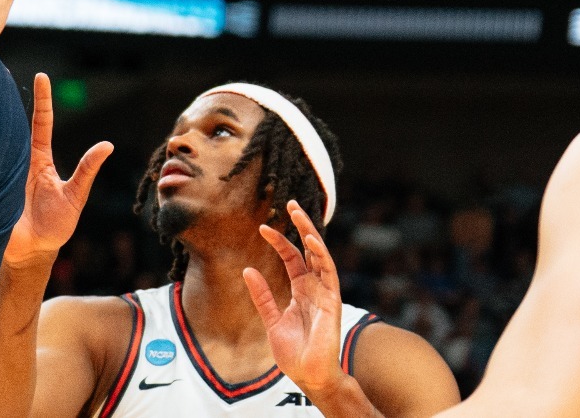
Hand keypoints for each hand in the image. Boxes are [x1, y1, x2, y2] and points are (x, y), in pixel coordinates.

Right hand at [2, 73, 112, 266]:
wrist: (31, 253)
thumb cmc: (55, 226)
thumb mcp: (75, 196)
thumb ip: (86, 171)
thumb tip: (107, 145)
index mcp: (39, 159)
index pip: (41, 122)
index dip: (42, 100)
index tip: (42, 76)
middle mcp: (18, 161)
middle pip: (11, 125)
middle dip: (5, 100)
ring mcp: (0, 173)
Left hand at [243, 202, 353, 402]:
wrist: (308, 375)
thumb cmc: (293, 352)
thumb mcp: (271, 320)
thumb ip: (262, 295)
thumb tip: (247, 270)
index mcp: (301, 291)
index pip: (292, 258)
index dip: (280, 242)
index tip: (263, 228)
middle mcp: (314, 288)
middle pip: (309, 251)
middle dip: (301, 227)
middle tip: (291, 204)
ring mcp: (324, 293)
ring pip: (320, 256)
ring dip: (311, 234)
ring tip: (299, 213)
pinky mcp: (332, 301)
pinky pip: (329, 273)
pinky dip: (321, 255)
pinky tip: (311, 240)